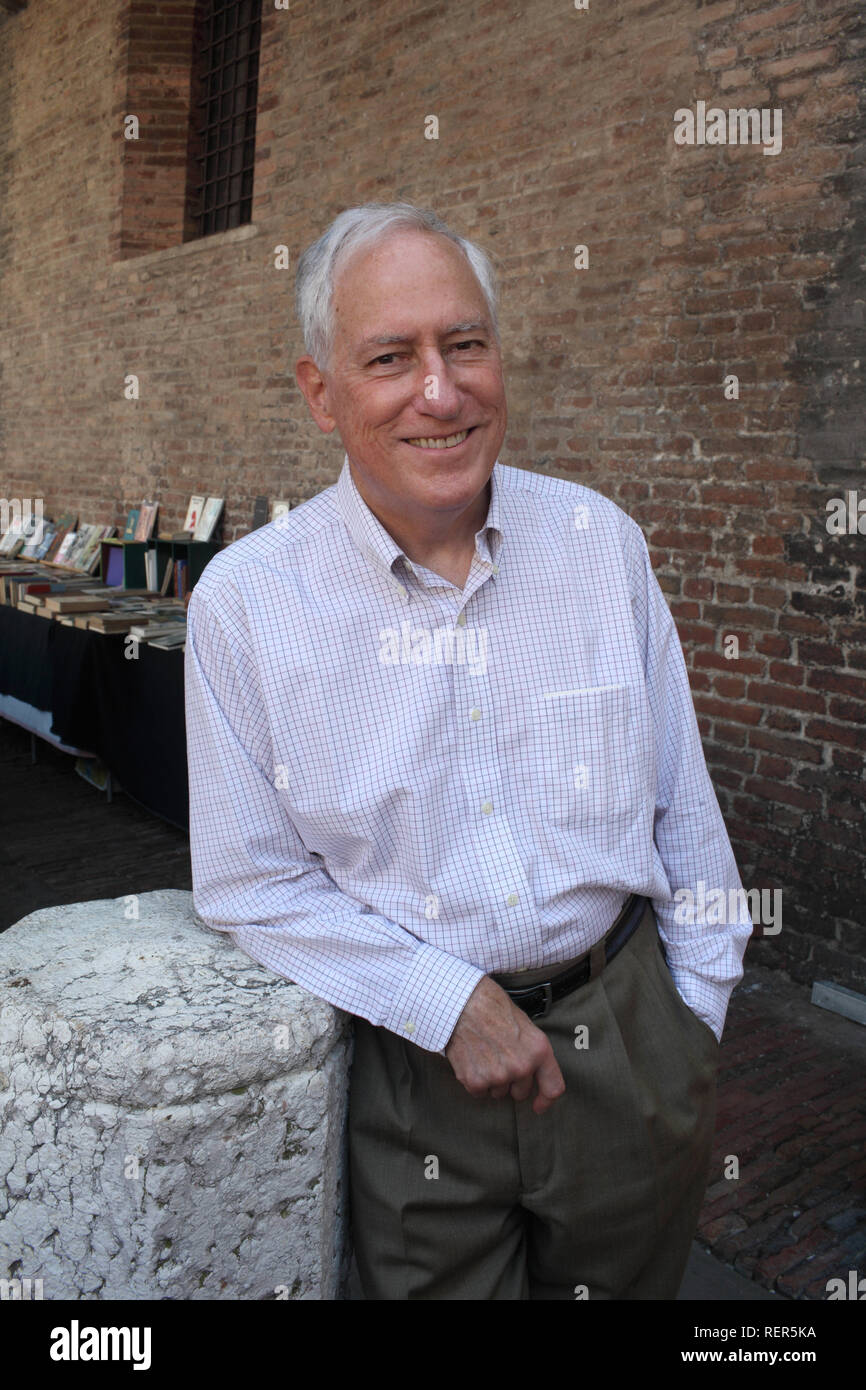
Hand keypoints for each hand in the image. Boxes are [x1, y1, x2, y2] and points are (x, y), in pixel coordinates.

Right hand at [444, 976, 565, 1114]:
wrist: (462, 1002)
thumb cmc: (493, 1008)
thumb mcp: (525, 1026)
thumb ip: (532, 1053)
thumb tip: (534, 1074)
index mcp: (539, 1051)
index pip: (553, 1087)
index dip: (546, 1100)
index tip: (538, 1106)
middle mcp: (522, 1066)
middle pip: (520, 1093)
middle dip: (512, 1082)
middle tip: (499, 1059)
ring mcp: (498, 1076)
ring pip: (498, 1093)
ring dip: (492, 1080)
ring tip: (483, 1053)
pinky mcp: (476, 1081)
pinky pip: (479, 1092)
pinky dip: (474, 1080)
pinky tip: (471, 1059)